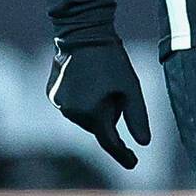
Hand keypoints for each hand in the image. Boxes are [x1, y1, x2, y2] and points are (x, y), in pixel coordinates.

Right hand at [46, 34, 150, 168]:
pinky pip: (72, 105)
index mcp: (93, 113)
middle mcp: (72, 114)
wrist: (82, 32)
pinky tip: (87, 80)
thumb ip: (137, 116)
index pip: (110, 142)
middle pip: (97, 125)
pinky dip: (82, 99)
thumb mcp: (131, 86)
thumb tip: (144, 143)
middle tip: (115, 89)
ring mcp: (59, 104)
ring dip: (95, 107)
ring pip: (84, 116)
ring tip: (100, 80)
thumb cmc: (111, 59)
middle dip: (109, 114)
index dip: (123, 154)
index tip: (133, 162)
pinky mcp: (51, 94)